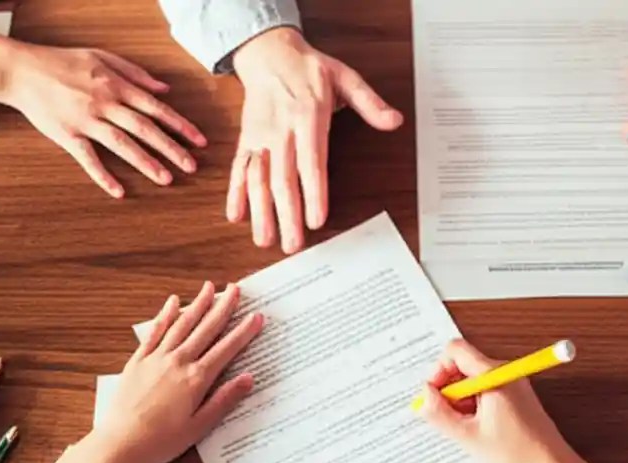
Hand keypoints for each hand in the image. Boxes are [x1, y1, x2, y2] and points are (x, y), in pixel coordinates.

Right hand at [0, 39, 207, 197]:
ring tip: (166, 179)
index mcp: (115, 85)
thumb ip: (136, 73)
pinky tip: (118, 191)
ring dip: (145, 162)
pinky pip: (87, 158)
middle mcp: (104, 103)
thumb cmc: (63, 62)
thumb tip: (165, 89)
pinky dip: (103, 176)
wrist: (23, 70)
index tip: (199, 140)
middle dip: (170, 148)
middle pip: (144, 128)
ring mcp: (86, 120)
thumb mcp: (102, 57)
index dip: (179, 125)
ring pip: (121, 144)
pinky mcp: (67, 135)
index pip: (155, 107)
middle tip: (191, 166)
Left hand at [90, 282, 264, 462]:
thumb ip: (224, 399)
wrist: (120, 443)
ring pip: (182, 324)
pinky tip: (172, 303)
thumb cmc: (161, 440)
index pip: (226, 349)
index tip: (256, 316)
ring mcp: (156, 358)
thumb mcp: (199, 426)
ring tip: (210, 287)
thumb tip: (247, 378)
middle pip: (206, 329)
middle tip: (235, 289)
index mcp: (196, 379)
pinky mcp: (138, 361)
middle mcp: (178, 362)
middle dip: (223, 307)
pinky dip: (165, 316)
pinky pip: (155, 332)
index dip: (243, 332)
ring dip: (198, 304)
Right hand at [228, 28, 403, 252]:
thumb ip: (369, 102)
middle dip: (286, 215)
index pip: (311, 162)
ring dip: (259, 211)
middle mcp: (281, 130)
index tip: (316, 220)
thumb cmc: (309, 69)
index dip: (313, 193)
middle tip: (292, 245)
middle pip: (283, 179)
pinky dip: (234, 192)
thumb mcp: (345, 77)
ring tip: (264, 241)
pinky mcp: (246, 140)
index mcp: (308, 116)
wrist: (269, 52)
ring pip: (258, 179)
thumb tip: (394, 121)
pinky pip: (239, 168)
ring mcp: (260, 137)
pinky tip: (235, 216)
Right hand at [417, 340, 572, 462]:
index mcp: (494, 376)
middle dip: (449, 389)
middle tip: (448, 417)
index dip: (439, 370)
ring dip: (461, 400)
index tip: (435, 395)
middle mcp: (504, 372)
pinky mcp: (514, 394)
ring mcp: (511, 382)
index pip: (456, 351)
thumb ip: (440, 414)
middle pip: (462, 364)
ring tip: (466, 426)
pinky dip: (473, 405)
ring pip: (472, 379)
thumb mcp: (468, 436)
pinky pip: (484, 390)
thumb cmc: (518, 454)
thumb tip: (424, 396)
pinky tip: (477, 427)